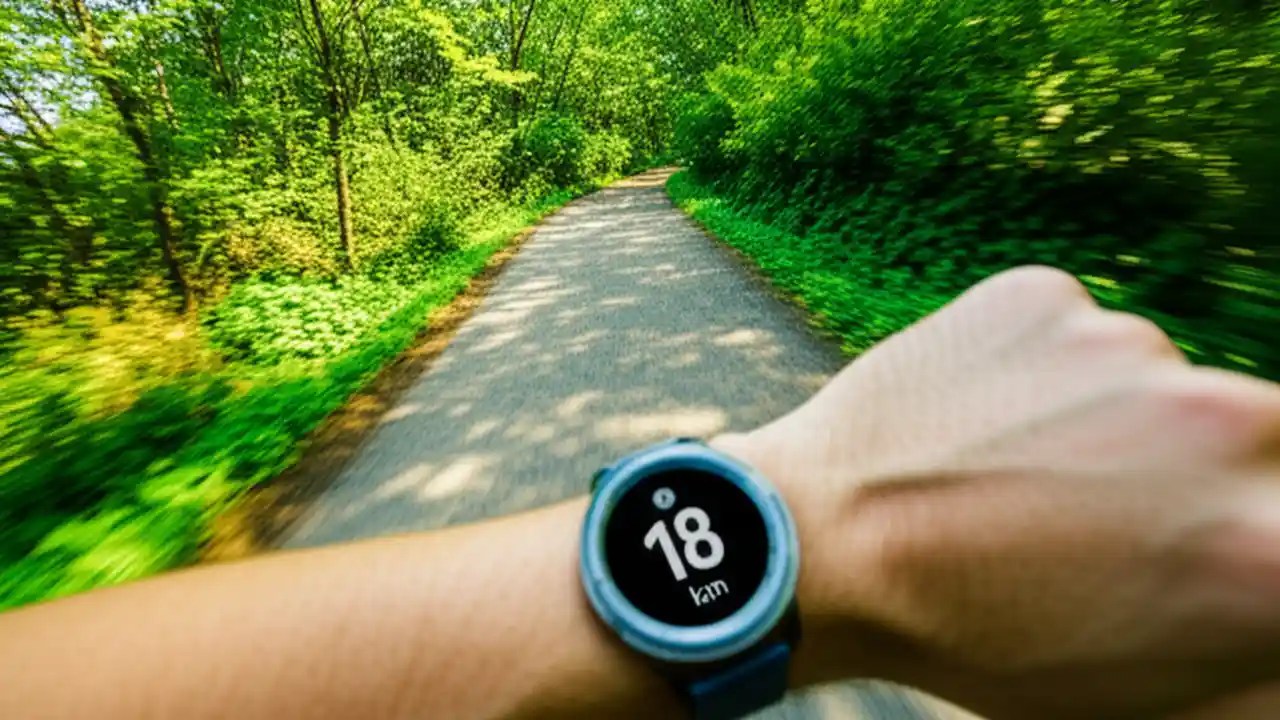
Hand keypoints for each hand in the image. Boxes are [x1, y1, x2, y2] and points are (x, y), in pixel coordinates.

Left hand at [715, 266, 1279, 718]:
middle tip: (1111, 511)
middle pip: (1254, 435)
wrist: (819, 548)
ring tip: (1017, 475)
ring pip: (1156, 377)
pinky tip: (979, 425)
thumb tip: (1267, 604)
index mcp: (1270, 547)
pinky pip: (1070, 336)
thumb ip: (1250, 650)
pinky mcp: (1045, 297)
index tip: (1204, 535)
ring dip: (1114, 419)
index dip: (1252, 528)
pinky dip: (1039, 373)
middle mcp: (1225, 424)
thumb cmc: (973, 641)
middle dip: (1200, 472)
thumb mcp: (1137, 691)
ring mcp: (1128, 346)